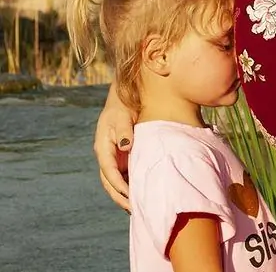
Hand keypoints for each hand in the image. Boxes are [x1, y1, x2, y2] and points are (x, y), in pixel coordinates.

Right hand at [94, 88, 134, 210]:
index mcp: (103, 147)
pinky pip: (123, 174)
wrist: (123, 98)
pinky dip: (128, 185)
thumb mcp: (122, 116)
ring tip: (137, 208)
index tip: (130, 195)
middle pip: (109, 181)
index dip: (119, 185)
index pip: (109, 171)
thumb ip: (125, 132)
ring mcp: (112, 156)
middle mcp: (105, 154)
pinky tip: (139, 193)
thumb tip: (127, 147)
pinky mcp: (120, 156)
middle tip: (134, 209)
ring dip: (123, 194)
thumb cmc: (122, 106)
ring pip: (114, 181)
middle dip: (120, 196)